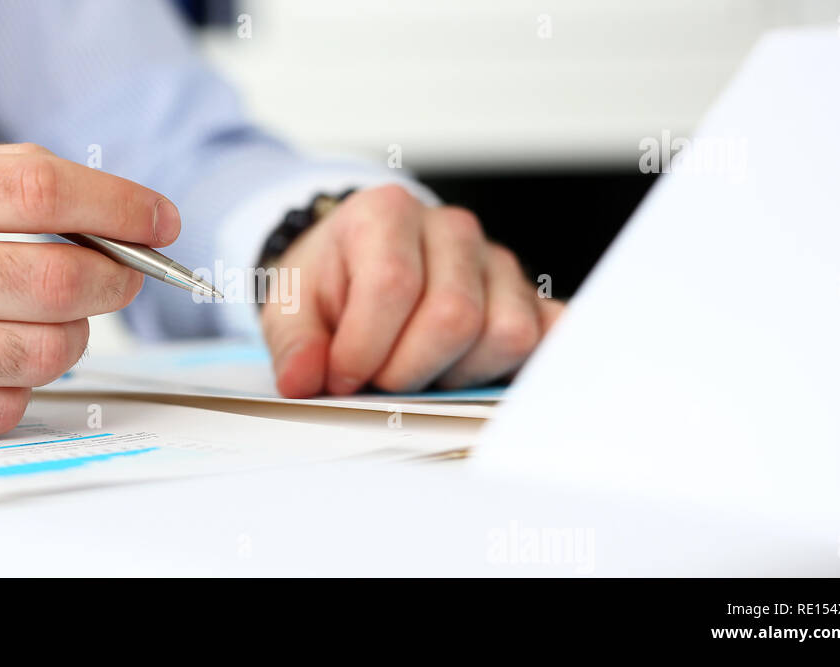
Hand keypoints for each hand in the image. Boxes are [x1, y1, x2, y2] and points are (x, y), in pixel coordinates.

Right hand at [0, 143, 179, 446]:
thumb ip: (5, 192)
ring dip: (73, 334)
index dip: (118, 206)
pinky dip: (22, 382)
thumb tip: (120, 226)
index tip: (161, 221)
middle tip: (124, 275)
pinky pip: (11, 405)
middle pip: (59, 281)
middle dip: (117, 279)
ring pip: (48, 352)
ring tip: (47, 318)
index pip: (39, 191)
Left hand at [260, 184, 562, 397]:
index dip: (364, 348)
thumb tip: (302, 379)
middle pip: (455, 316)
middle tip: (378, 378)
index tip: (341, 376)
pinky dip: (518, 366)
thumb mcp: (291, 307)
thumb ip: (293, 343)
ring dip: (457, 374)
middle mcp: (452, 230)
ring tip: (419, 370)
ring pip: (506, 334)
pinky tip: (472, 374)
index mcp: (387, 214)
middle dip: (408, 369)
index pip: (393, 285)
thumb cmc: (331, 284)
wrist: (358, 267)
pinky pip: (548, 337)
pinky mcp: (529, 299)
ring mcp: (498, 264)